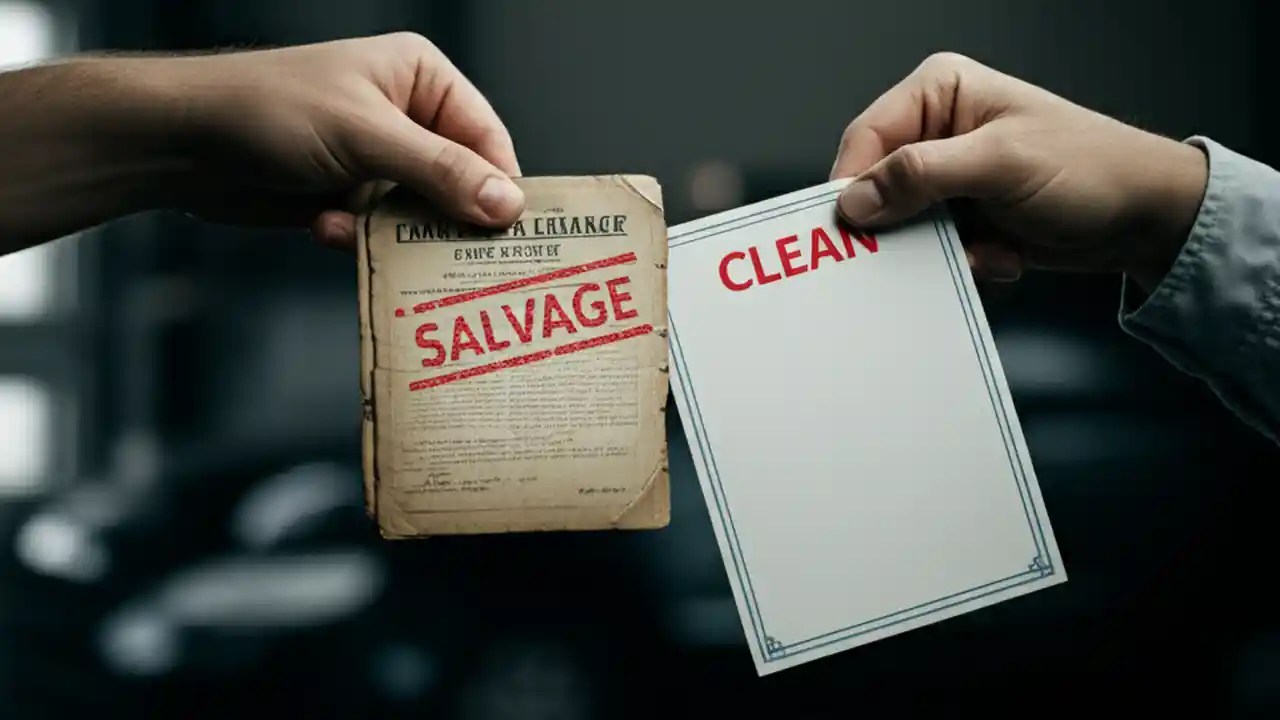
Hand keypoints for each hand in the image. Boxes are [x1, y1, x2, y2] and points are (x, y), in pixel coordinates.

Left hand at [153, 32, 523, 246]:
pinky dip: (362, 240)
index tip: (508, 237)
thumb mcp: (365, 136)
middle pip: (461, 183)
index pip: (488, 139)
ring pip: (421, 216)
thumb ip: (440, 171)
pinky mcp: (349, 197)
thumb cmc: (269, 111)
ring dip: (397, 236)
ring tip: (372, 240)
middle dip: (449, 220)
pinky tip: (327, 229)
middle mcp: (407, 118)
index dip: (500, 188)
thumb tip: (507, 205)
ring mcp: (377, 161)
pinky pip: (383, 233)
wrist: (182, 142)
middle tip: (458, 262)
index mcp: (421, 79)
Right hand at [829, 53, 1207, 291]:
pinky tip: (999, 255)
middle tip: (915, 250)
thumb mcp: (999, 164)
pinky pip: (929, 249)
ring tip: (979, 250)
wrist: (1145, 217)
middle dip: (898, 225)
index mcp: (939, 92)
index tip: (847, 227)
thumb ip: (921, 175)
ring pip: (900, 224)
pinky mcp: (962, 216)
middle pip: (875, 184)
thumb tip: (857, 199)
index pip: (867, 137)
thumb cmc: (1090, 168)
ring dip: (935, 250)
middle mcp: (937, 130)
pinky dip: (960, 262)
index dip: (851, 184)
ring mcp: (948, 177)